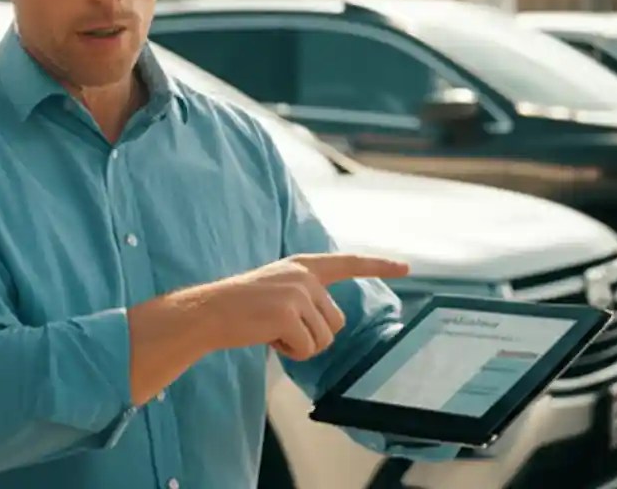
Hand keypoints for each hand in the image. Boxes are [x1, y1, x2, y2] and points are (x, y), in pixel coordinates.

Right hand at [208, 254, 409, 359]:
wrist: (210, 312)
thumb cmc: (240, 307)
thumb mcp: (278, 289)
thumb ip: (306, 295)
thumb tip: (330, 320)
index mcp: (302, 266)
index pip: (348, 263)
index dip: (379, 266)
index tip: (406, 267)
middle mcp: (305, 276)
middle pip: (337, 321)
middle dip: (313, 334)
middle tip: (279, 327)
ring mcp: (298, 293)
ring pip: (324, 338)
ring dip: (300, 345)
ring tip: (271, 331)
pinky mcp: (290, 314)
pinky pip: (307, 348)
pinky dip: (290, 352)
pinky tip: (268, 338)